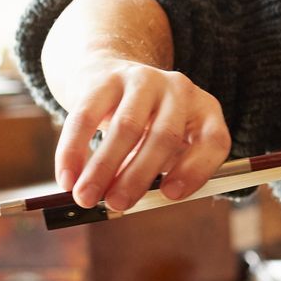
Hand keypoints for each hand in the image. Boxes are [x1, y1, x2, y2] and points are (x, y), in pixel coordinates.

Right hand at [53, 57, 230, 211]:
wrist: (110, 76)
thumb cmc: (144, 127)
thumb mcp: (160, 149)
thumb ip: (151, 177)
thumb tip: (120, 205)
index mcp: (205, 111)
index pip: (214, 141)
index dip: (196, 170)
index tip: (170, 196)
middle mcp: (180, 91)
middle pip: (166, 136)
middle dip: (138, 175)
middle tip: (116, 204)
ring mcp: (144, 80)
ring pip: (127, 126)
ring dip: (103, 167)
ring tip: (85, 197)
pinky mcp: (106, 78)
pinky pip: (87, 116)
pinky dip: (73, 151)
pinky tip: (67, 177)